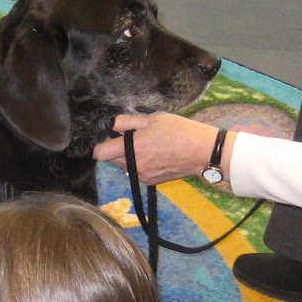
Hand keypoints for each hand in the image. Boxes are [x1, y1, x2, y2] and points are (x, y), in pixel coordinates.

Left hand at [92, 113, 215, 184]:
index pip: (100, 153)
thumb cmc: (179, 131)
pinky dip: (140, 164)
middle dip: (116, 148)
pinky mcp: (150, 182)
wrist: (202, 152)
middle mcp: (134, 165)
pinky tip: (155, 155)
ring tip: (147, 145)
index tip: (108, 137)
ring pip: (124, 166)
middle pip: (111, 159)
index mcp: (132, 148)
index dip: (100, 144)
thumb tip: (110, 124)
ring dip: (128, 156)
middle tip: (132, 136)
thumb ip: (127, 122)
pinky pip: (136, 172)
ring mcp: (142, 176)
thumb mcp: (152, 119)